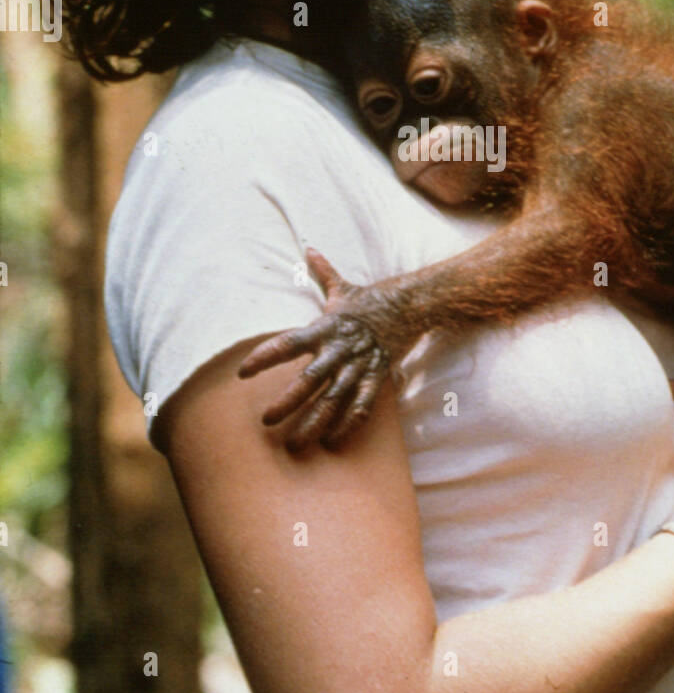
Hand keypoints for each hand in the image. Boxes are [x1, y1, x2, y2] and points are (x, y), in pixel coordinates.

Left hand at [237, 249, 395, 449]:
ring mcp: (358, 365)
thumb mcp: (343, 286)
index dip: (265, 357)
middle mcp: (339, 349)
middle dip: (287, 402)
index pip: (288, 343)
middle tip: (266, 421)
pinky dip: (348, 424)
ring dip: (314, 422)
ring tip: (295, 443)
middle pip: (309, 379)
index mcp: (325, 327)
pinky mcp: (377, 376)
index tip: (243, 371)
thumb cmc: (370, 299)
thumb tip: (309, 248)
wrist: (411, 305)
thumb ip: (322, 272)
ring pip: (333, 399)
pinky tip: (333, 441)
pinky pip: (362, 405)